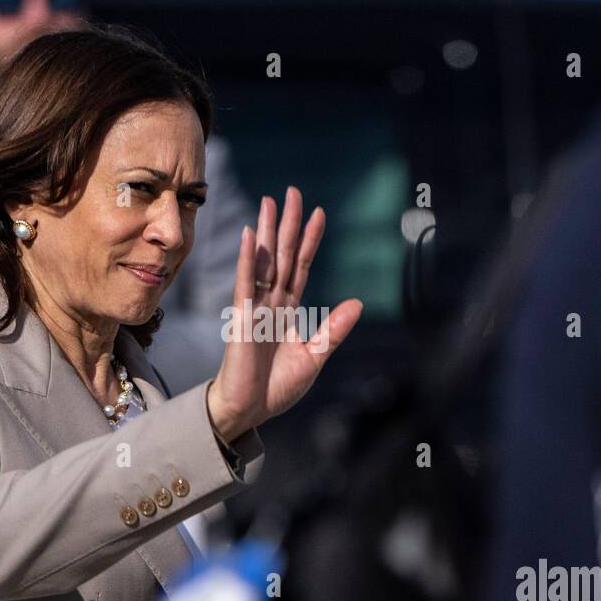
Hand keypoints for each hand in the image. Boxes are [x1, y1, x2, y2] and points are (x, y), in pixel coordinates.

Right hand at [206, 186, 362, 440]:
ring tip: (269, 202)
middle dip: (287, 224)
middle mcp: (271, 303)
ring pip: (264, 261)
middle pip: (282, 255)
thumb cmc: (276, 387)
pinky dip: (248, 259)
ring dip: (267, 231)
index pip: (300, 267)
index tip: (319, 214)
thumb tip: (358, 303)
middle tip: (291, 191)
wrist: (249, 409)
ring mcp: (255, 307)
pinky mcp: (242, 318)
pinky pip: (245, 283)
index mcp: (287, 310)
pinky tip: (250, 235)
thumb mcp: (314, 357)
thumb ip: (332, 330)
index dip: (309, 241)